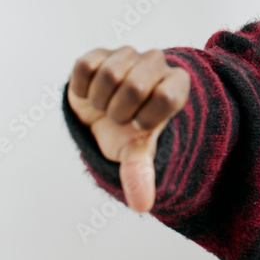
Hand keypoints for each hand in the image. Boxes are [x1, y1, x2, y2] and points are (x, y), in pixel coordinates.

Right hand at [67, 47, 189, 212]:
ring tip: (105, 105)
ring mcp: (128, 54)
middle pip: (135, 85)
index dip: (146, 118)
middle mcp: (157, 63)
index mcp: (176, 84)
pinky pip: (85, 67)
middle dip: (120, 111)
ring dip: (101, 100)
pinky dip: (83, 89)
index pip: (167, 96)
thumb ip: (140, 174)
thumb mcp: (136, 153)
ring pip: (110, 74)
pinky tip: (91, 94)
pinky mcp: (98, 53)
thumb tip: (142, 206)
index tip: (139, 126)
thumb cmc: (127, 133)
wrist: (101, 118)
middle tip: (119, 117)